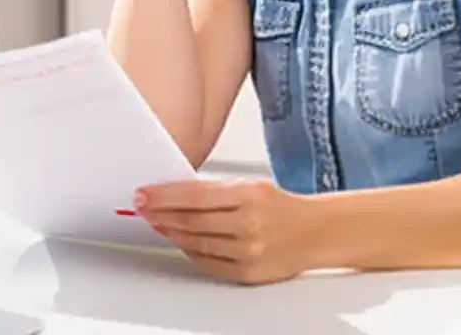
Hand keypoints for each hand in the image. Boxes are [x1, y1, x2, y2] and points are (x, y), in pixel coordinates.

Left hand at [136, 179, 320, 285]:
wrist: (317, 233)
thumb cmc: (282, 207)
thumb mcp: (252, 187)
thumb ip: (216, 192)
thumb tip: (174, 195)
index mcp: (250, 195)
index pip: (195, 195)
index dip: (164, 195)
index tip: (144, 194)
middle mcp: (249, 224)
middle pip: (191, 220)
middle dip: (161, 214)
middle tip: (143, 208)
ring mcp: (248, 251)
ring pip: (196, 242)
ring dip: (171, 233)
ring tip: (157, 223)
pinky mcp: (247, 273)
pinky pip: (208, 263)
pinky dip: (190, 252)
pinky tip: (179, 242)